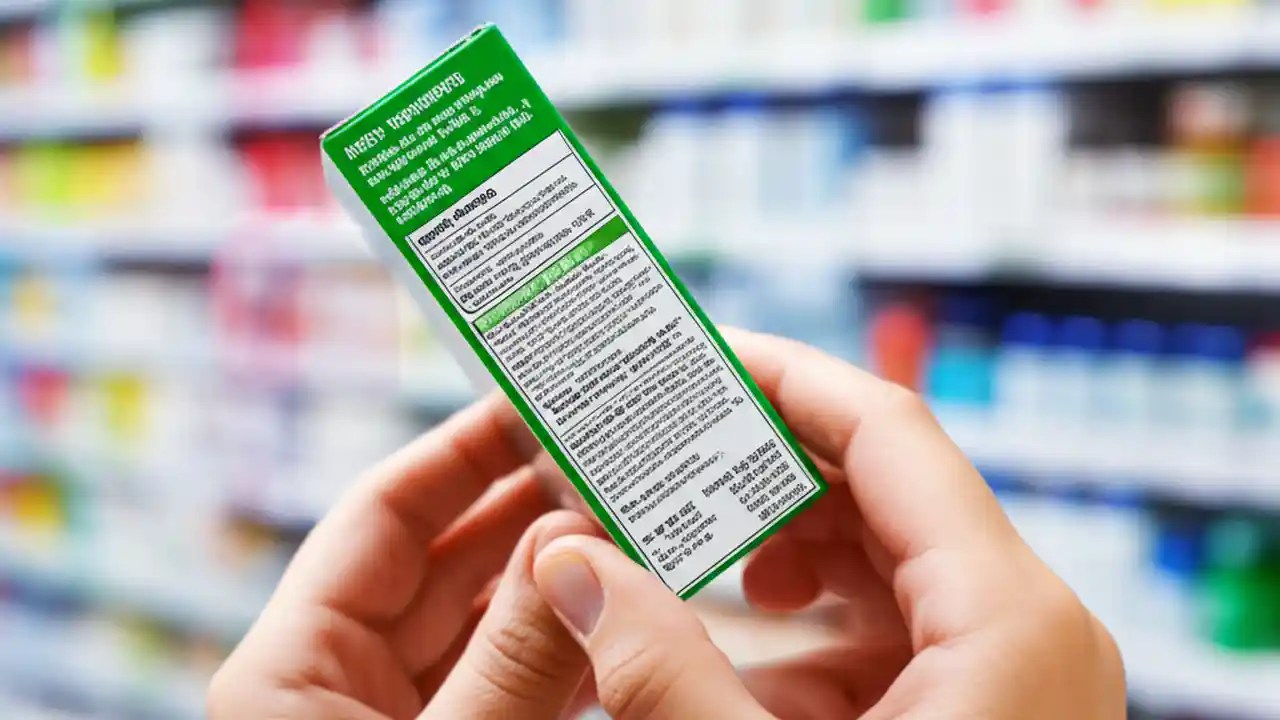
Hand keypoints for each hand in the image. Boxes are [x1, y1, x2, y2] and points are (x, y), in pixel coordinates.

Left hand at [208, 394, 600, 718]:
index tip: (539, 405)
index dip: (463, 450)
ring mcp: (384, 719)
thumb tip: (576, 543)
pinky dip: (555, 658)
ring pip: (480, 623)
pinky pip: (497, 683)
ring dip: (557, 586)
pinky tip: (613, 635)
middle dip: (531, 512)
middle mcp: (333, 681)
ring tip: (632, 538)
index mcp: (290, 669)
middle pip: (442, 560)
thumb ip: (512, 657)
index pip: (380, 515)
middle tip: (610, 466)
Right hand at [530, 329, 1126, 719]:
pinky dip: (799, 634)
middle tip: (656, 441)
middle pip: (880, 495)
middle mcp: (1023, 633)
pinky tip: (729, 644)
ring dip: (770, 552)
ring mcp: (1002, 681)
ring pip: (877, 569)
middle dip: (758, 467)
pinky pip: (881, 644)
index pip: (890, 435)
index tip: (696, 350)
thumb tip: (566, 559)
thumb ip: (658, 667)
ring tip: (676, 539)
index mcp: (1010, 620)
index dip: (785, 378)